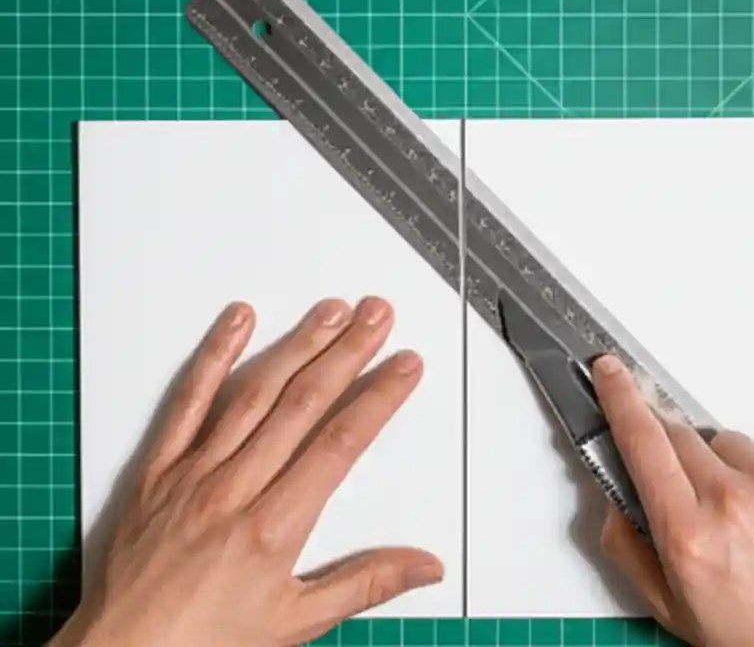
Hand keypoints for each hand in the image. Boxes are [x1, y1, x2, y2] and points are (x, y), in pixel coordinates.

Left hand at [51, 298, 442, 646]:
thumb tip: (423, 566)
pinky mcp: (157, 470)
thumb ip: (364, 584)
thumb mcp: (296, 623)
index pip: (340, 443)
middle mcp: (234, 489)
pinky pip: (187, 402)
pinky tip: (236, 324)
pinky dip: (213, 358)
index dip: (379, 397)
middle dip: (347, 353)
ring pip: (254, 394)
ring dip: (297, 346)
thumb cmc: (203, 644)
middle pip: (303, 404)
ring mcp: (193, 473)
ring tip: (329, 312)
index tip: (403, 366)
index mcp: (273, 527)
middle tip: (377, 317)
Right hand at [591, 355, 753, 646]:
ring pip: (729, 444)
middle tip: (685, 489)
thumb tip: (618, 504)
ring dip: (724, 469)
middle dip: (671, 450)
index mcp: (687, 534)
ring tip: (742, 519)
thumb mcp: (674, 611)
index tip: (611, 371)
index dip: (621, 398)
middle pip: (682, 435)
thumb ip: (631, 551)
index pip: (643, 443)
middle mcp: (730, 501)